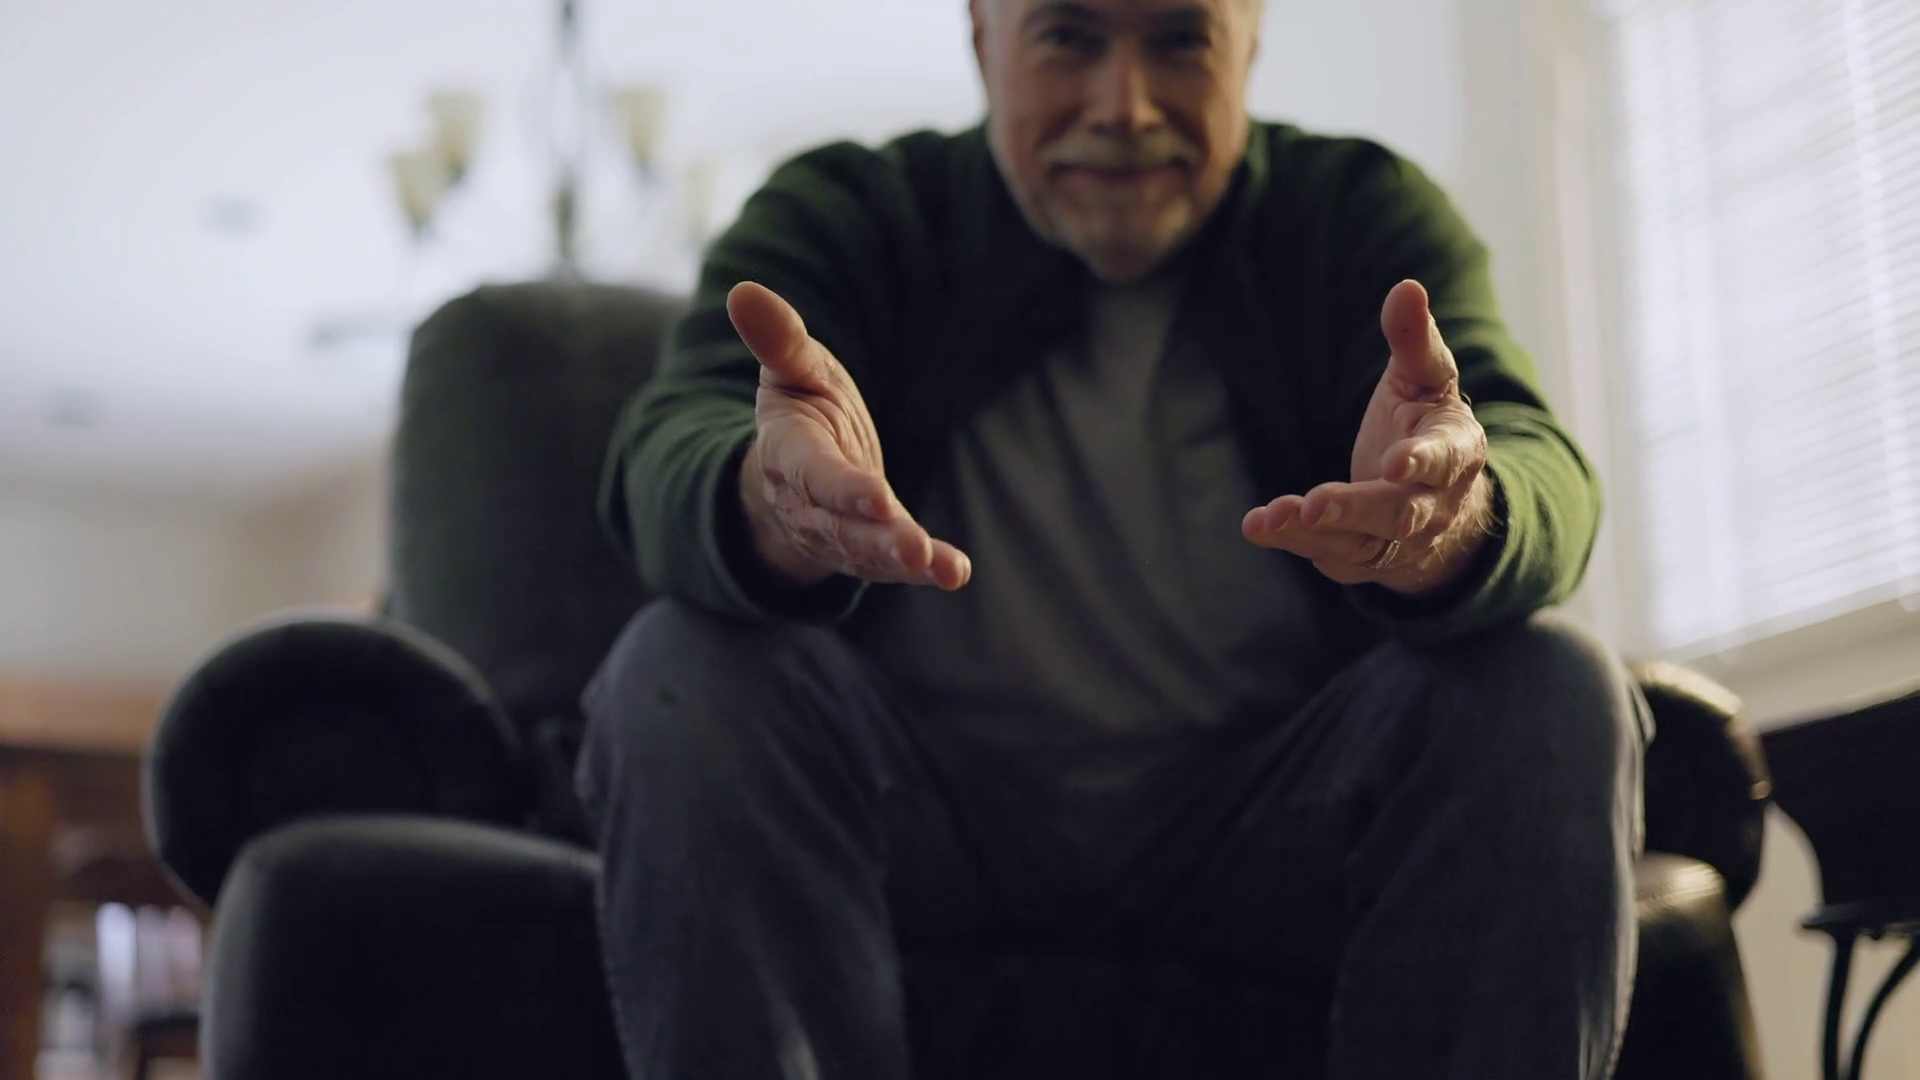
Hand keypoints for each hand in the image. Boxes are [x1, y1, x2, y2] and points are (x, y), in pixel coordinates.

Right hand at [729, 282, 972, 590]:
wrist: (794, 471)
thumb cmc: (800, 410)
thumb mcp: (792, 371)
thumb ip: (778, 340)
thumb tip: (743, 291)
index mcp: (790, 454)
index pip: (815, 474)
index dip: (843, 487)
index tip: (878, 495)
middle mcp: (809, 504)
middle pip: (842, 526)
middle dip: (877, 539)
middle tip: (913, 548)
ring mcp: (837, 533)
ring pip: (865, 552)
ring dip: (901, 561)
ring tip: (938, 566)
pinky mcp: (866, 549)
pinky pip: (892, 564)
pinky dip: (925, 569)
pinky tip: (955, 573)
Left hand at [1242, 279, 1493, 593]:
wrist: (1438, 504)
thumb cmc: (1425, 425)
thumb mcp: (1425, 380)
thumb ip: (1415, 340)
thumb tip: (1407, 287)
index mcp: (1456, 453)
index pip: (1443, 460)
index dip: (1422, 462)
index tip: (1396, 461)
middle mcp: (1431, 504)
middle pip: (1398, 512)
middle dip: (1355, 508)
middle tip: (1316, 503)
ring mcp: (1397, 539)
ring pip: (1358, 540)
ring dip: (1312, 532)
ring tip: (1269, 519)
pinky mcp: (1362, 558)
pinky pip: (1329, 553)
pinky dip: (1293, 541)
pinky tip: (1260, 525)